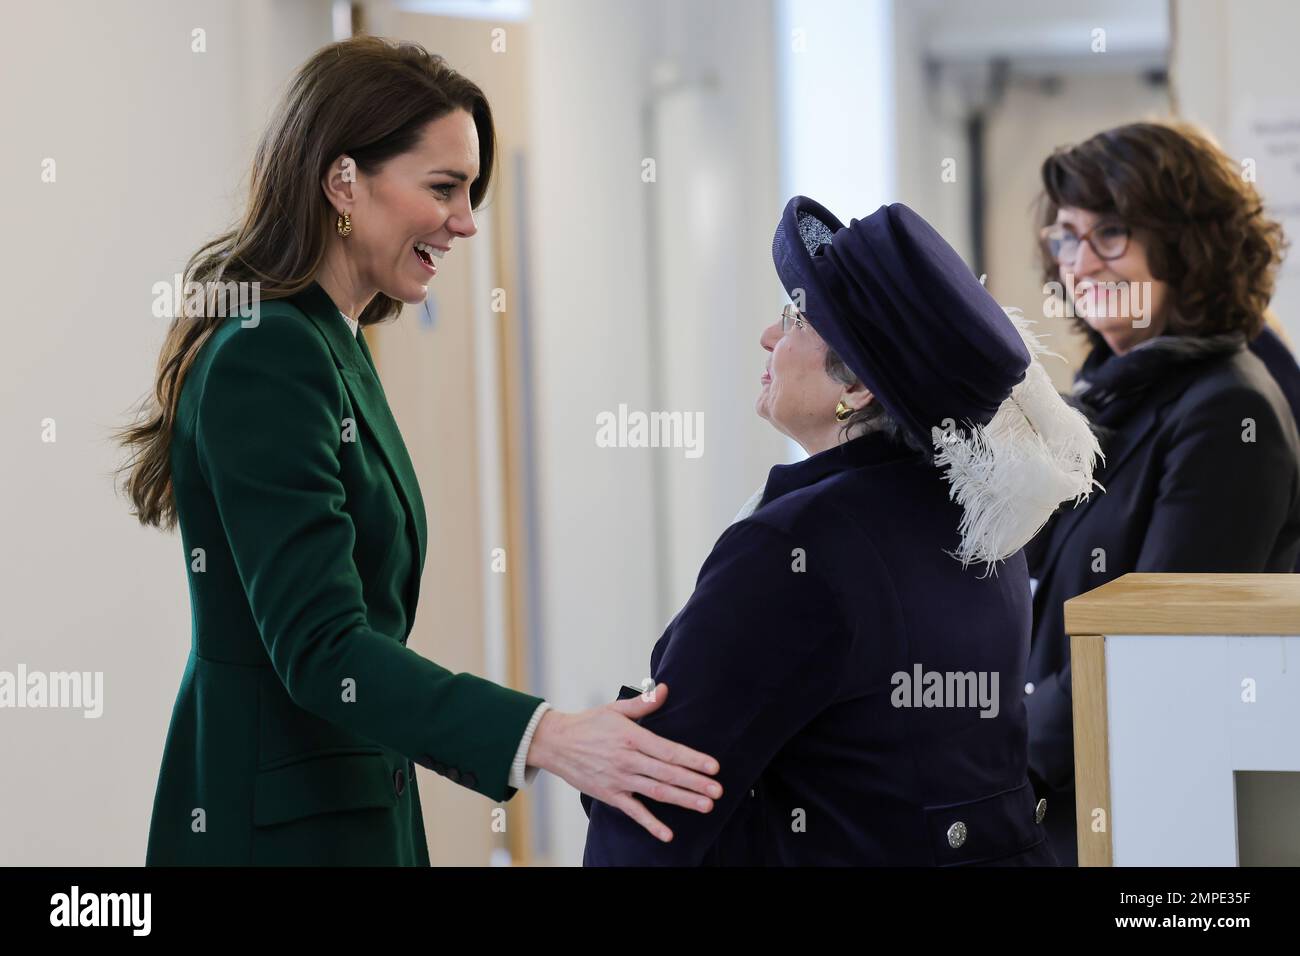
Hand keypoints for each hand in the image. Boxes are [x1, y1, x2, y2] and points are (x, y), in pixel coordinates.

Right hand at [526, 683, 721, 841]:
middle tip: (718, 791)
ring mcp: (619, 779)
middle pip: (667, 773)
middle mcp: (628, 760)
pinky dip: (651, 824)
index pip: (669, 750)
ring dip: (682, 800)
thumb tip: (665, 689)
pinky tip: (668, 834)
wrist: (555, 743)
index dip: (693, 759)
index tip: (714, 767)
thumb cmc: (588, 724)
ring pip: (656, 792)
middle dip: (695, 783)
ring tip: (705, 806)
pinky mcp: (609, 795)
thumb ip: (643, 702)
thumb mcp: (615, 708)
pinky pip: (633, 812)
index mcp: (632, 737)